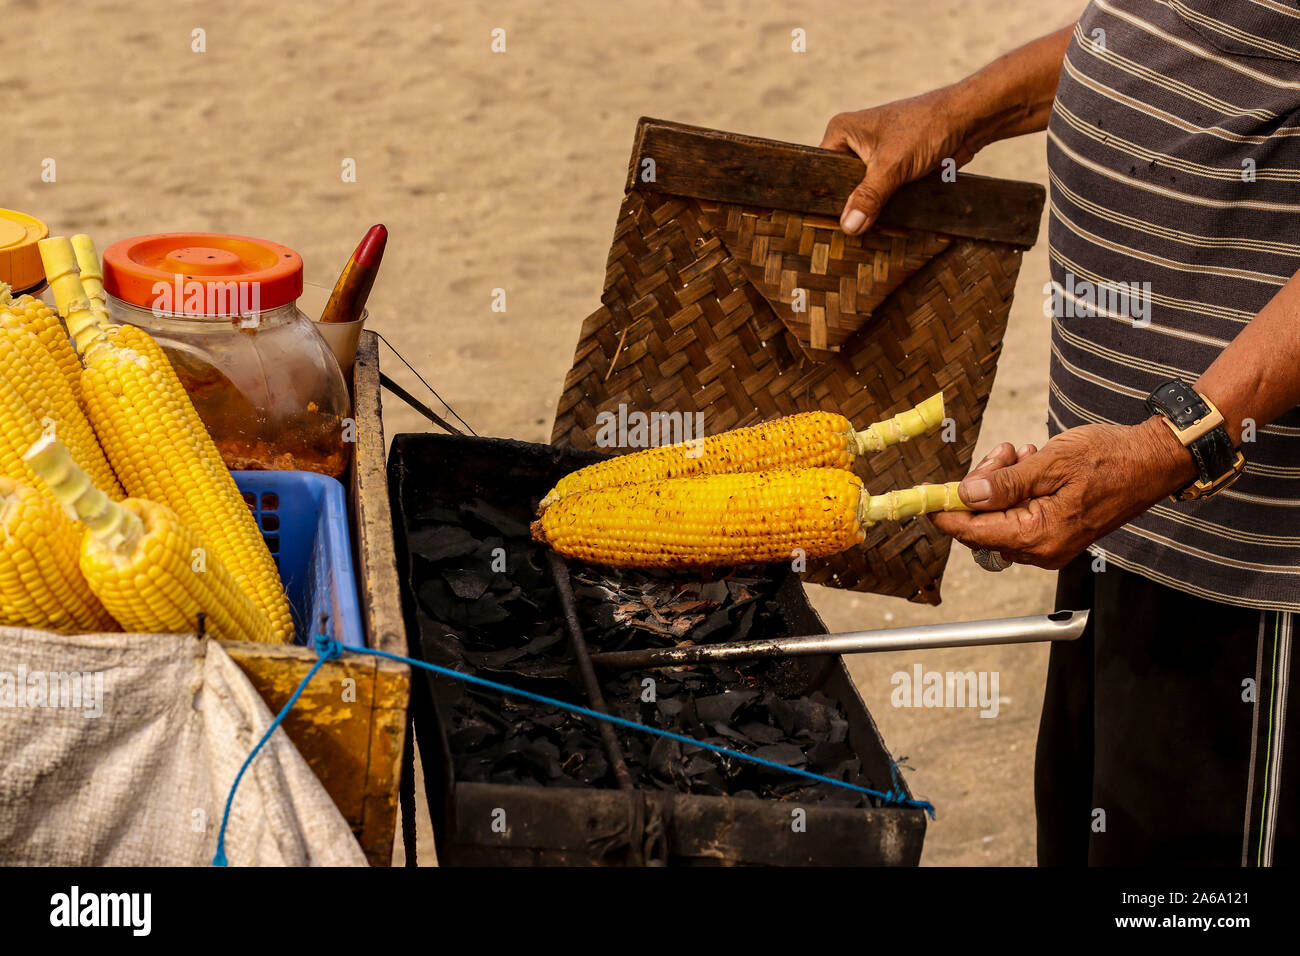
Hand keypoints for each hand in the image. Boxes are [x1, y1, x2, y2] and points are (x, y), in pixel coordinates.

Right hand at [820, 87, 973, 235]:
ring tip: (864, 233)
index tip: (826, 223)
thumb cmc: (928, 127)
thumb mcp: (892, 166)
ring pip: (863, 192)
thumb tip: (849, 226)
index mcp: (842, 132)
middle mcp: (854, 142)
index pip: (820, 172)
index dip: (825, 198)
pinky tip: (883, 225)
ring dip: (869, 209)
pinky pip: (882, 193)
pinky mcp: (894, 168)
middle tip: (847, 232)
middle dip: (849, 207)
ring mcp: (874, 156)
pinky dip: (885, 207)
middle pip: (841, 185)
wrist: (968, 120)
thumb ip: (868, 197)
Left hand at [932, 419, 1198, 569]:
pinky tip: (1032, 464)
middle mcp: (1042, 549)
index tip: (927, 496)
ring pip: (1001, 517)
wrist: (1153, 461)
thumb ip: (1005, 483)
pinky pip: (1021, 515)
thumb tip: (966, 496)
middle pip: (984, 526)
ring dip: (1001, 484)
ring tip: (1021, 454)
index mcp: (1038, 536)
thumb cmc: (1110, 459)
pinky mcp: (1058, 532)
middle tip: (1000, 456)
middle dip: (981, 488)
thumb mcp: (1049, 463)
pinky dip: (1018, 490)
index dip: (945, 513)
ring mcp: (1051, 543)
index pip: (973, 533)